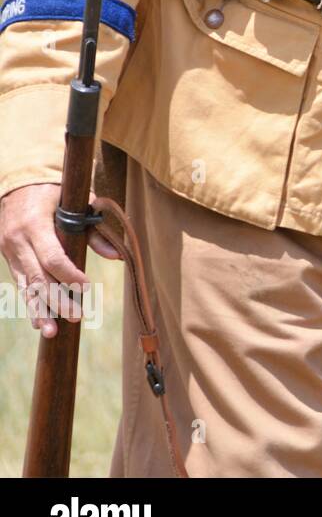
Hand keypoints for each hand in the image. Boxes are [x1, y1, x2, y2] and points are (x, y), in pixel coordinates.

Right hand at [0, 182, 118, 336]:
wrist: (17, 184)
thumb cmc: (54, 192)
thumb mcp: (76, 203)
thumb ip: (94, 229)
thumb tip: (116, 255)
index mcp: (34, 225)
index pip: (52, 257)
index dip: (70, 275)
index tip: (88, 288)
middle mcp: (17, 241)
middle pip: (37, 277)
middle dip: (57, 300)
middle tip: (77, 317)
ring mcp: (9, 252)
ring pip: (24, 286)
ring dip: (39, 310)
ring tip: (52, 332)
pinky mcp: (8, 259)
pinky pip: (19, 285)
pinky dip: (30, 304)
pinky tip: (39, 322)